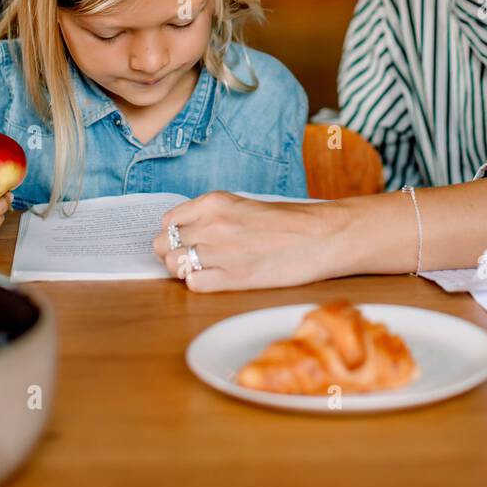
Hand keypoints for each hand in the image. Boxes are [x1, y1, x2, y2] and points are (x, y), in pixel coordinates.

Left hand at [152, 190, 339, 291]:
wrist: (322, 237)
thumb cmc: (289, 221)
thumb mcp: (245, 205)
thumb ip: (214, 216)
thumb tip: (188, 234)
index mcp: (215, 202)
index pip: (169, 220)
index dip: (173, 233)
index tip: (182, 239)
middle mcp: (213, 225)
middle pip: (165, 244)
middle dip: (172, 252)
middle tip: (188, 257)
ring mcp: (221, 252)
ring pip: (174, 266)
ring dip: (184, 270)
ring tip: (204, 269)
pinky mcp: (234, 278)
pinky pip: (194, 284)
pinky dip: (199, 284)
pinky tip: (216, 279)